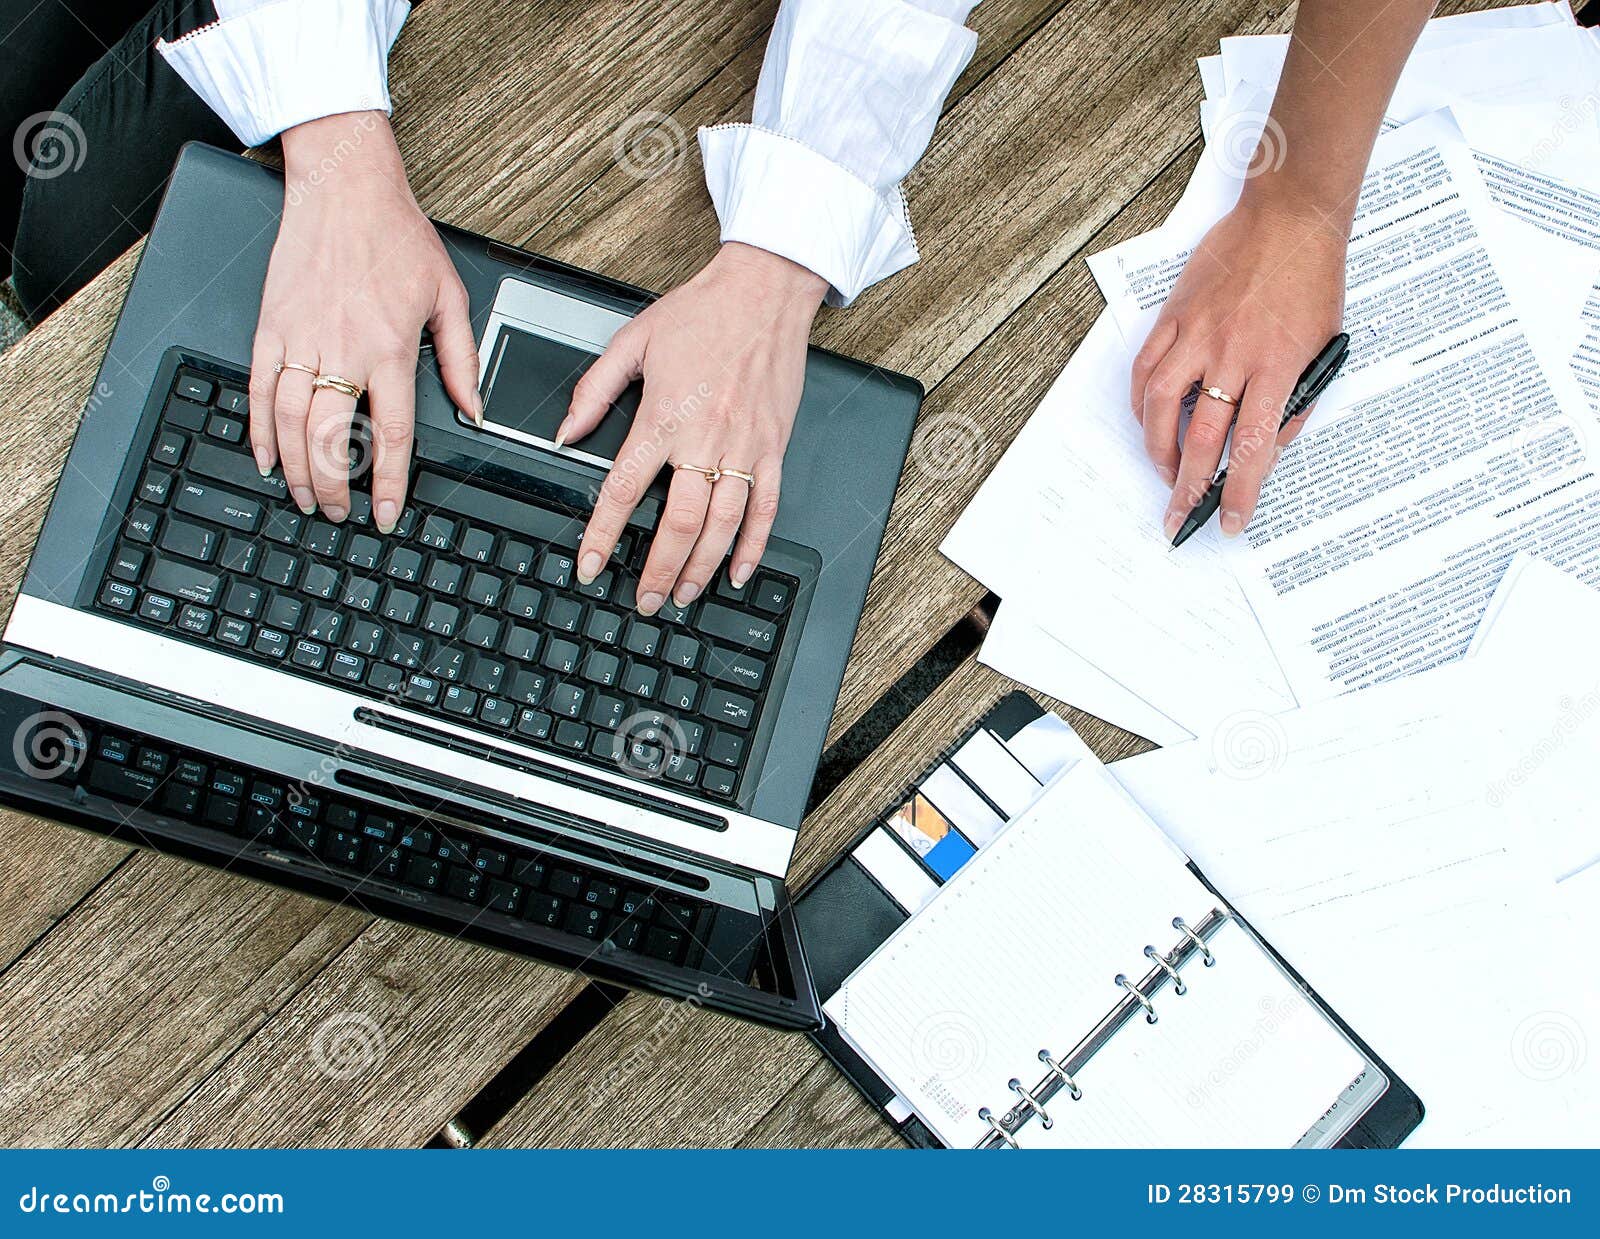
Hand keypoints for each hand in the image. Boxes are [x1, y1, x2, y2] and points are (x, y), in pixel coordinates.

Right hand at [248, 112, 480, 531]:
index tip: (385, 513)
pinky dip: (260, 430)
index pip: (389, 433)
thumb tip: (474, 408)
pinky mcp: (271, 328)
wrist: (345, 187)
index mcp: (390, 349)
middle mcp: (343, 351)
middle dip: (335, 486)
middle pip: (332, 439)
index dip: (386, 482)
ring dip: (297, 469)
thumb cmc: (397, 235)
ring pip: (291, 423)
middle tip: (340, 513)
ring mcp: (301, 340)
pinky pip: (259, 390)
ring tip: (306, 497)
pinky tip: (267, 458)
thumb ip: (461, 358)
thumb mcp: (449, 296)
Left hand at [561, 242, 826, 614]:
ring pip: (722, 525)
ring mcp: (744, 447)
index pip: (625, 489)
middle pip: (679, 522)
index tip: (589, 564)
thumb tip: (566, 433)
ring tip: (682, 594)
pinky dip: (752, 545)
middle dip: (657, 569)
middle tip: (643, 599)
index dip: (602, 533)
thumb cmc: (702, 313)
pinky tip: (738, 571)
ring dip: (700, 568)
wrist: (763, 293)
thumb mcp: (633, 342)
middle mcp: (704, 438)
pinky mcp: (773, 447)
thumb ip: (594, 391)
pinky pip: (765, 508)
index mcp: (663, 416)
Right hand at [1130, 193, 1345, 536]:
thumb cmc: (1312, 277)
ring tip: (1163, 469)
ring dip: (1157, 447)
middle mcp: (1233, 354)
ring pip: (1159, 406)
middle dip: (1187, 486)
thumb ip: (1295, 399)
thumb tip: (1268, 445)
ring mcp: (1198, 334)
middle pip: (1201, 437)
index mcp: (1277, 364)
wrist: (1290, 216)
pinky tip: (1148, 420)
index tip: (1230, 521)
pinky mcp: (1175, 316)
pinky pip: (1146, 369)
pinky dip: (1141, 402)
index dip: (1238, 492)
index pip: (1252, 446)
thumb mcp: (1322, 345)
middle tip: (1178, 516)